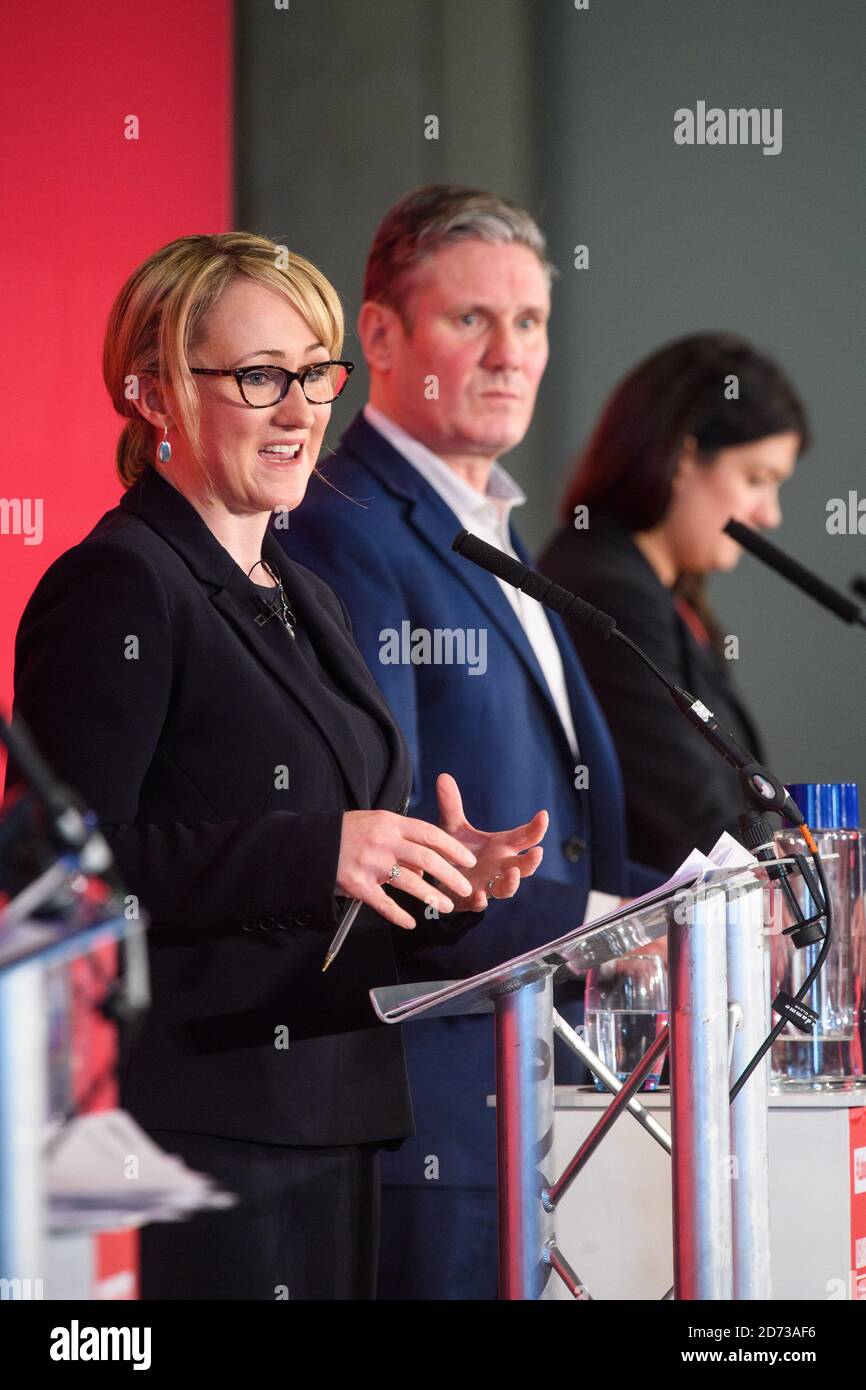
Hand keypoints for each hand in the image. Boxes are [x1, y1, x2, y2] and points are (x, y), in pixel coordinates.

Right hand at [337, 809, 477, 930]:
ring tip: (446, 906)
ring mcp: (370, 864)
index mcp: (390, 823)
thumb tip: (425, 864)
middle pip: (426, 859)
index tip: (467, 860)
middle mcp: (383, 842)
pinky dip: (398, 915)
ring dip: (431, 896)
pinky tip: (410, 923)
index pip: (430, 834)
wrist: (311, 845)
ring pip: (409, 882)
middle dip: (450, 875)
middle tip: (463, 888)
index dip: (452, 848)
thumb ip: (402, 839)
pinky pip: (384, 903)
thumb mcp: (376, 824)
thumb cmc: (347, 833)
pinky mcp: (357, 885)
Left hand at [434, 773, 546, 911]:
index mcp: (500, 846)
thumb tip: (443, 776)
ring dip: (512, 882)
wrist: (438, 877)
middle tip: (538, 852)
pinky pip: (479, 903)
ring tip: (511, 873)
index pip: (524, 837)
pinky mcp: (471, 900)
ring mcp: (487, 884)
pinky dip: (480, 900)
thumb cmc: (455, 851)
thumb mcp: (452, 827)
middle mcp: (499, 866)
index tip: (543, 815)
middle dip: (532, 861)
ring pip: (507, 888)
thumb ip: (451, 805)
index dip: (536, 827)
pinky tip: (479, 895)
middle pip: (524, 866)